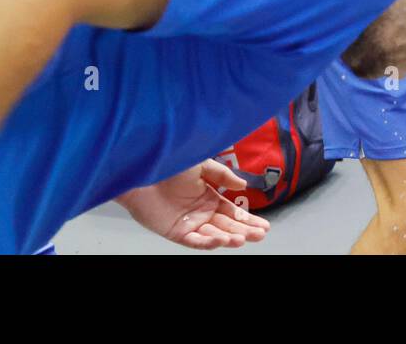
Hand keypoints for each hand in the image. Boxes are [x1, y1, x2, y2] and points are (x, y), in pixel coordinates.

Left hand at [117, 160, 269, 249]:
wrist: (142, 170)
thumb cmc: (168, 163)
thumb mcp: (201, 164)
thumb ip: (222, 175)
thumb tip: (242, 184)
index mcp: (208, 196)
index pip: (233, 211)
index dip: (248, 219)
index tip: (264, 226)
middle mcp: (201, 211)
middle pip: (227, 225)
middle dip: (245, 230)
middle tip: (260, 235)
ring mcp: (189, 222)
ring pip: (213, 235)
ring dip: (228, 238)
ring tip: (242, 238)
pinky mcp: (175, 231)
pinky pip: (194, 241)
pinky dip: (208, 242)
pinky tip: (221, 241)